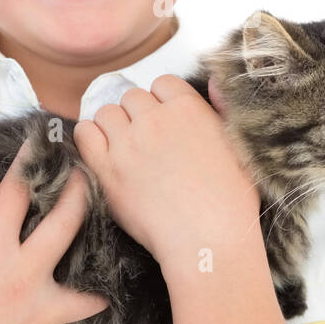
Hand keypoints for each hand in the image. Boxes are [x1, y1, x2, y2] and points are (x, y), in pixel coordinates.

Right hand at [0, 141, 108, 323]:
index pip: (17, 192)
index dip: (30, 162)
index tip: (41, 143)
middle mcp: (23, 276)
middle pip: (69, 222)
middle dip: (81, 192)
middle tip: (86, 177)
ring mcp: (40, 313)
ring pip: (90, 288)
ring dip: (94, 273)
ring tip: (99, 258)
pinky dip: (69, 322)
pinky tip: (69, 313)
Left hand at [73, 74, 261, 272]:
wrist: (208, 241)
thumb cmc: (230, 202)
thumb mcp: (239, 146)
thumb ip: (223, 109)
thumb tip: (214, 82)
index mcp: (189, 109)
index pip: (162, 83)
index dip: (163, 101)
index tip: (166, 121)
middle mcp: (156, 120)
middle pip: (133, 97)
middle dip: (138, 115)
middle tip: (147, 142)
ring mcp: (129, 143)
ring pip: (107, 112)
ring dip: (114, 126)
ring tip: (125, 149)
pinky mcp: (107, 169)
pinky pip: (85, 134)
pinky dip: (90, 137)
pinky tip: (103, 152)